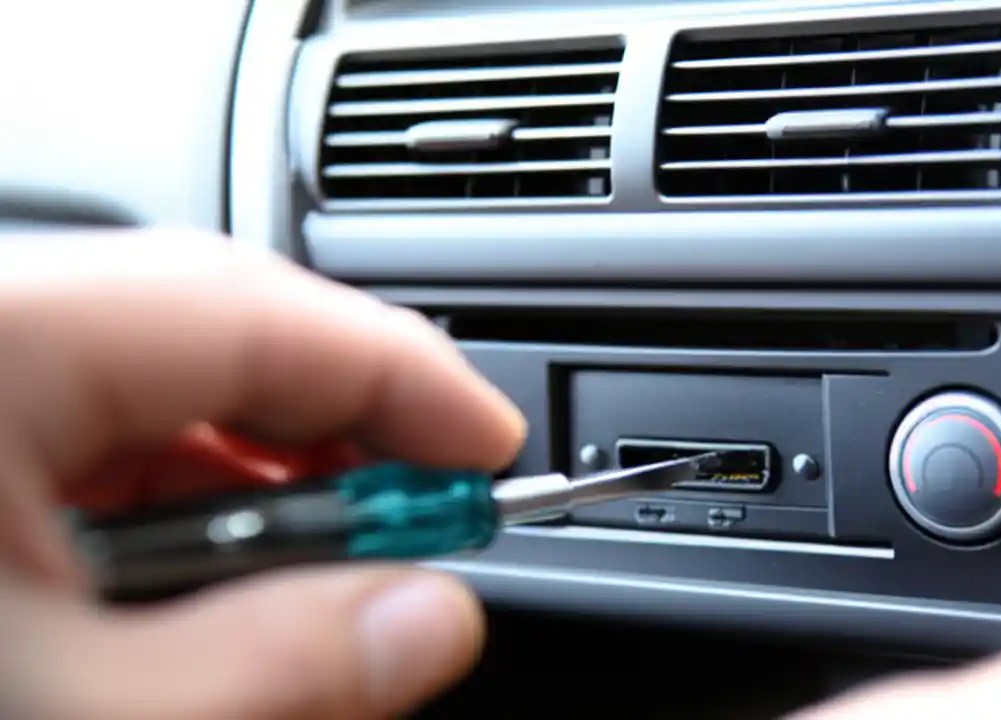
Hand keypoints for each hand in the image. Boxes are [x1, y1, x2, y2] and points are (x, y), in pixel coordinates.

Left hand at [0, 229, 525, 718]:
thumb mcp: (69, 711)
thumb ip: (270, 665)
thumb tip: (425, 620)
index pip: (258, 311)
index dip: (406, 377)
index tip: (489, 451)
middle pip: (219, 322)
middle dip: (340, 423)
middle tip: (423, 514)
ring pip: (158, 366)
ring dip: (263, 461)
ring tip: (321, 555)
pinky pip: (90, 408)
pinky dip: (179, 478)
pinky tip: (205, 558)